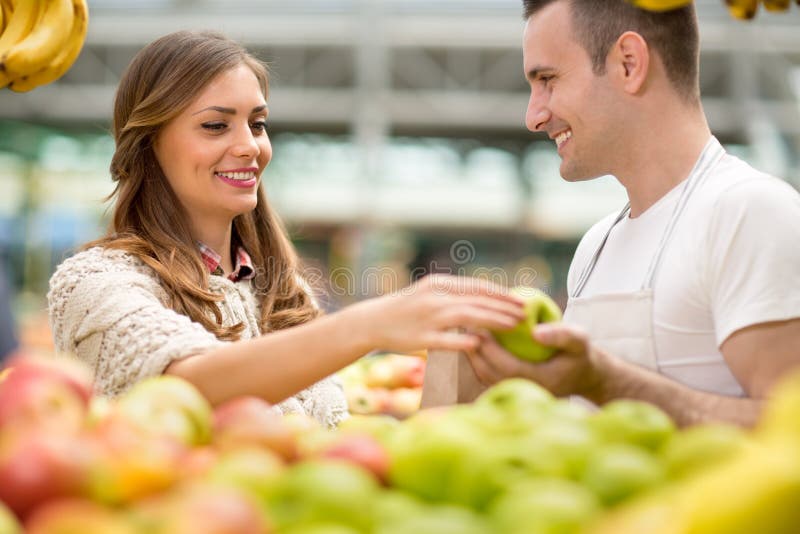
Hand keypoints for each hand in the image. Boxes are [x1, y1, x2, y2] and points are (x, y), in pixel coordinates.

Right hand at [355, 275, 525, 352]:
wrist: (373, 321)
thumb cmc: (406, 308)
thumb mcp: (430, 292)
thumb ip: (454, 294)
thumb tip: (485, 297)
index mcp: (439, 284)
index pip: (477, 287)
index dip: (502, 294)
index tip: (521, 301)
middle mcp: (435, 298)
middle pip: (477, 301)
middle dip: (504, 308)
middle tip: (524, 315)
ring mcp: (427, 318)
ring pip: (467, 316)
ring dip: (493, 321)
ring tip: (513, 327)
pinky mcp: (420, 338)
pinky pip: (446, 339)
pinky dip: (464, 340)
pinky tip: (481, 343)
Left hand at [465, 322, 603, 397]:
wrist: (584, 375)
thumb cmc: (580, 354)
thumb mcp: (579, 339)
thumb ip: (561, 335)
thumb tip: (535, 332)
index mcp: (542, 381)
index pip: (509, 367)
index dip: (492, 350)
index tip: (480, 329)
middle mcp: (527, 391)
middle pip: (491, 374)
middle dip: (476, 352)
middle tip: (466, 327)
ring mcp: (518, 392)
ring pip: (486, 377)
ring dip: (474, 356)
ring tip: (466, 333)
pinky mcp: (511, 388)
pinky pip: (488, 376)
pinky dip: (479, 360)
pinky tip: (474, 342)